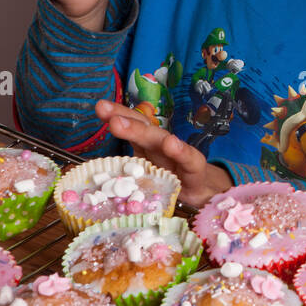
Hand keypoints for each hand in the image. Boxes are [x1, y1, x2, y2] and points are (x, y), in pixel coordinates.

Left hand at [94, 99, 230, 207]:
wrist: (210, 198)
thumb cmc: (175, 189)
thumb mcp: (148, 184)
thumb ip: (129, 179)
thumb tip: (94, 183)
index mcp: (149, 151)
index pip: (135, 128)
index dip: (119, 115)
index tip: (100, 107)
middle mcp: (163, 151)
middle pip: (145, 130)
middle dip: (126, 119)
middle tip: (106, 113)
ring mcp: (180, 161)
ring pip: (161, 143)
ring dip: (142, 132)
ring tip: (120, 124)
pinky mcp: (197, 175)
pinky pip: (190, 162)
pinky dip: (182, 152)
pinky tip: (172, 144)